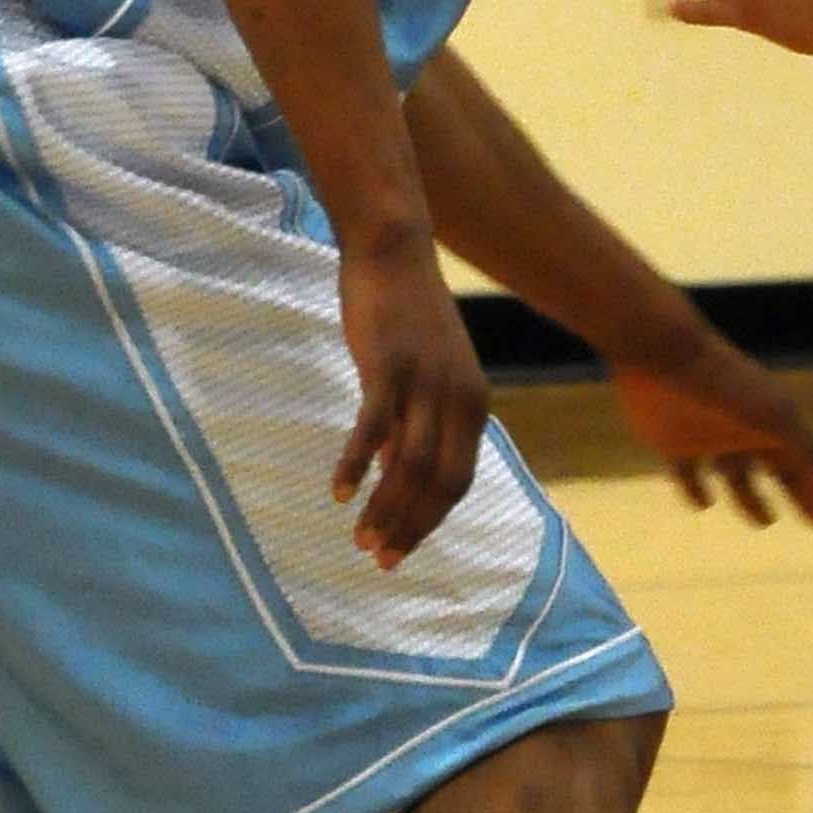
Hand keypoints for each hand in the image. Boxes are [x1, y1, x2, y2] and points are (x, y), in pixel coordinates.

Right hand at [333, 237, 488, 567]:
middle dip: (410, 528)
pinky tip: (338, 492)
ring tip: (359, 538)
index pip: (458, 482)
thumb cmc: (405, 318)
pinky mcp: (389, 367)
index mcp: (473, 406)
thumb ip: (415, 426)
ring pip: (410, 465)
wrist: (394, 254)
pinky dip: (357, 465)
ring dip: (385, 508)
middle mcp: (459, 399)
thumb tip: (397, 476)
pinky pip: (374, 428)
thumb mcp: (424, 377)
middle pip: (439, 483)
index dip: (430, 522)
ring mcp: (426, 383)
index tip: (399, 551)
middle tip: (378, 559)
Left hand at [613, 333, 812, 528]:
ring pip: (738, 476)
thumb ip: (808, 450)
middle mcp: (746, 433)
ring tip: (767, 522)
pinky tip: (705, 504)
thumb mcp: (775, 418)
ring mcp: (710, 438)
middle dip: (802, 495)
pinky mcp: (673, 443)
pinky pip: (689, 474)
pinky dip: (696, 490)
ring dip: (753, 499)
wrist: (666, 354)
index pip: (807, 466)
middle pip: (781, 472)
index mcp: (774, 425)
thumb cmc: (728, 386)